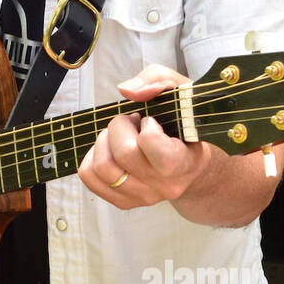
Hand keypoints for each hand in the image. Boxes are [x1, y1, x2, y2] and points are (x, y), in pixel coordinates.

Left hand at [78, 64, 211, 208]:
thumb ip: (158, 81)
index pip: (151, 144)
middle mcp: (165, 185)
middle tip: (132, 123)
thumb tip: (126, 90)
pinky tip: (110, 150)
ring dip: (104, 142)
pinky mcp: (125, 202)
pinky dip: (92, 157)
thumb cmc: (186, 125)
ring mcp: (144, 197)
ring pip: (102, 167)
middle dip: (120, 126)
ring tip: (121, 136)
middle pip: (123, 153)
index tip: (152, 122)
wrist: (193, 166)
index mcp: (184, 161)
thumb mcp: (183, 93)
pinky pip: (90, 178)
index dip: (146, 125)